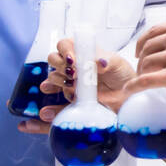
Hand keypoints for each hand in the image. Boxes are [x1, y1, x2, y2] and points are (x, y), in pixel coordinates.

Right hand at [18, 40, 133, 134]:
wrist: (130, 100)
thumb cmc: (125, 77)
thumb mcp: (119, 66)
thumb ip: (108, 61)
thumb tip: (98, 62)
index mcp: (82, 55)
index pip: (64, 46)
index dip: (65, 51)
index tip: (73, 60)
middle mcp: (73, 70)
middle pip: (54, 62)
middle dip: (60, 67)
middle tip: (73, 75)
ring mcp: (69, 87)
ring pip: (51, 83)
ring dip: (54, 85)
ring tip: (69, 91)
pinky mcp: (70, 106)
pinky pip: (51, 111)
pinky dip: (41, 117)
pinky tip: (34, 120)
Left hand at [125, 17, 165, 106]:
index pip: (154, 31)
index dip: (143, 43)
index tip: (140, 51)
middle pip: (147, 47)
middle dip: (141, 60)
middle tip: (142, 70)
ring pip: (146, 63)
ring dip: (141, 74)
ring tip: (143, 82)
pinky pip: (146, 80)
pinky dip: (134, 86)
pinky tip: (129, 91)